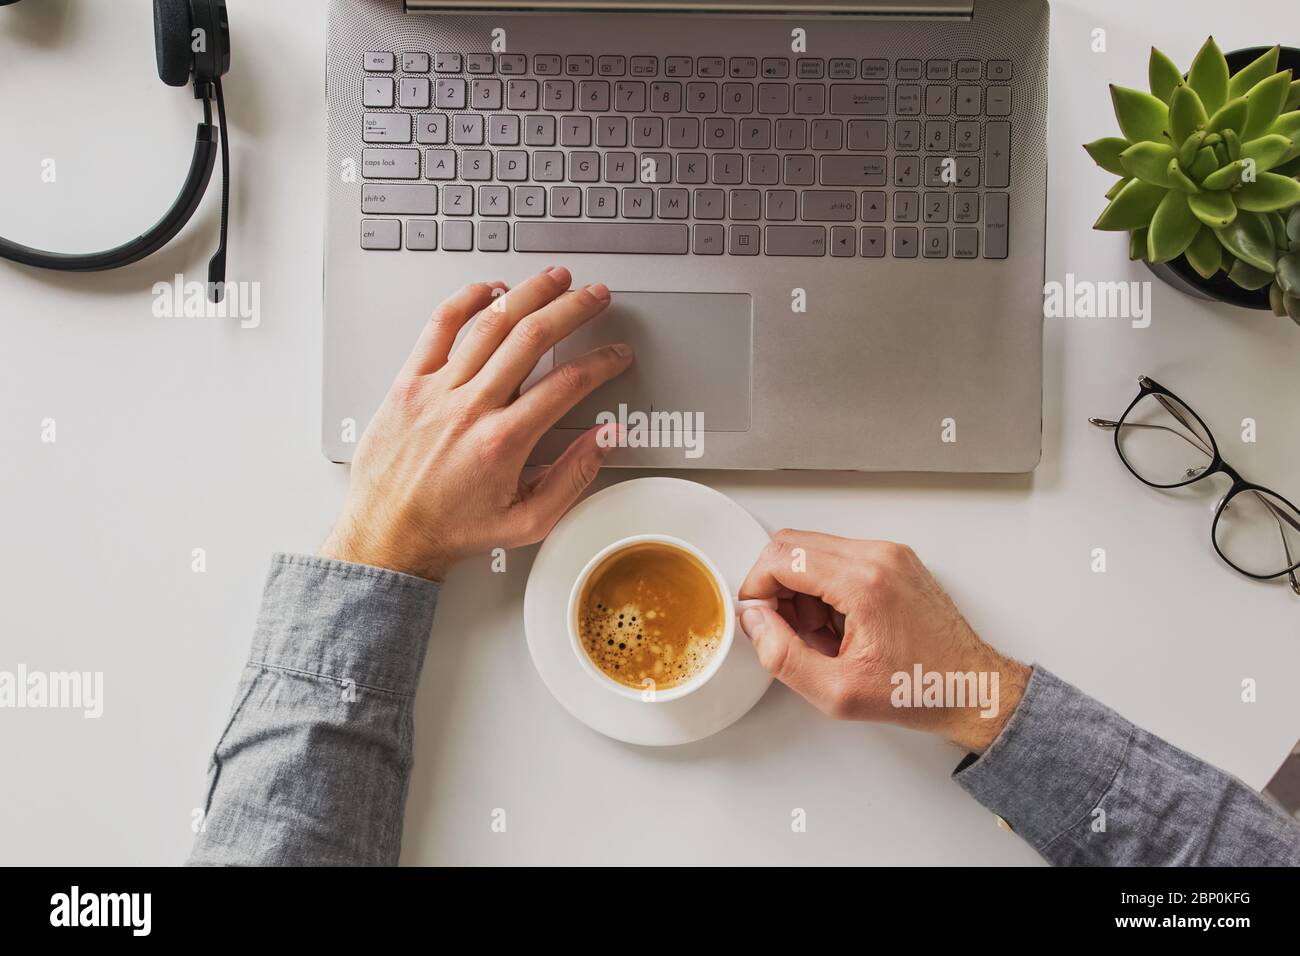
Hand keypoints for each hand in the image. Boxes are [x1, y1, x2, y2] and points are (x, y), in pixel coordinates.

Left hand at [321, 266, 630, 580]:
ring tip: (554, 279)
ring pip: (491, 323)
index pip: (568, 382)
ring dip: (529, 293)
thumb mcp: (527, 520)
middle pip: (534, 337)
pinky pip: (439, 326)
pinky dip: (467, 300)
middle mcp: (471, 408)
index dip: (602, 361)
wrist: (388, 533)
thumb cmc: (452, 529)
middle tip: (594, 296)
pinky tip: (491, 289)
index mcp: (504, 442)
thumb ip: (573, 478)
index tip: (616, 354)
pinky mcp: (409, 383)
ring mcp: (437, 390)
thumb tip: (604, 440)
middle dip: (573, 309)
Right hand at [738, 530, 1029, 751]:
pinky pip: (839, 558)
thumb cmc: (918, 690)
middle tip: (787, 630)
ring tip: (823, 635)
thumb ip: (782, 656)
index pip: (782, 557)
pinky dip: (826, 587)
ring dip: (802, 590)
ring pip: (814, 551)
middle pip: (793, 545)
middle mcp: (878, 556)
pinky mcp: (894, 560)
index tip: (758, 618)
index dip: (757, 588)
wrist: (970, 687)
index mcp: (864, 582)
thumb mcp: (837, 692)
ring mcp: (889, 554)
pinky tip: (841, 625)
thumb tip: (755, 621)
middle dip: (777, 588)